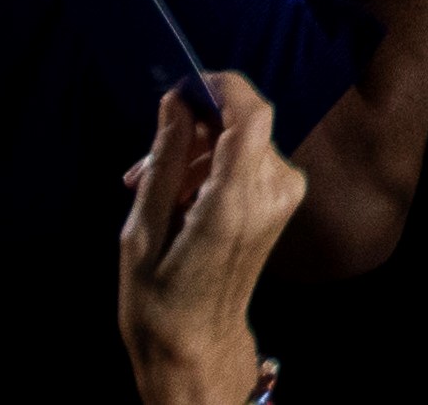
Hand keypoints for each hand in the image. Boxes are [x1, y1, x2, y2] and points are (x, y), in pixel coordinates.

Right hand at [118, 74, 308, 404]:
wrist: (196, 342)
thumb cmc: (160, 296)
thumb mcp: (144, 227)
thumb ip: (166, 158)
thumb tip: (176, 101)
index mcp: (237, 200)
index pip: (251, 113)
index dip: (221, 87)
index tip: (183, 86)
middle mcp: (272, 194)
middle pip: (244, 124)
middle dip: (194, 129)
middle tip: (145, 163)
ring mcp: (284, 199)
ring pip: (243, 141)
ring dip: (198, 152)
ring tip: (153, 186)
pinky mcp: (282, 204)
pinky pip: (249, 162)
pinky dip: (214, 167)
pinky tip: (179, 195)